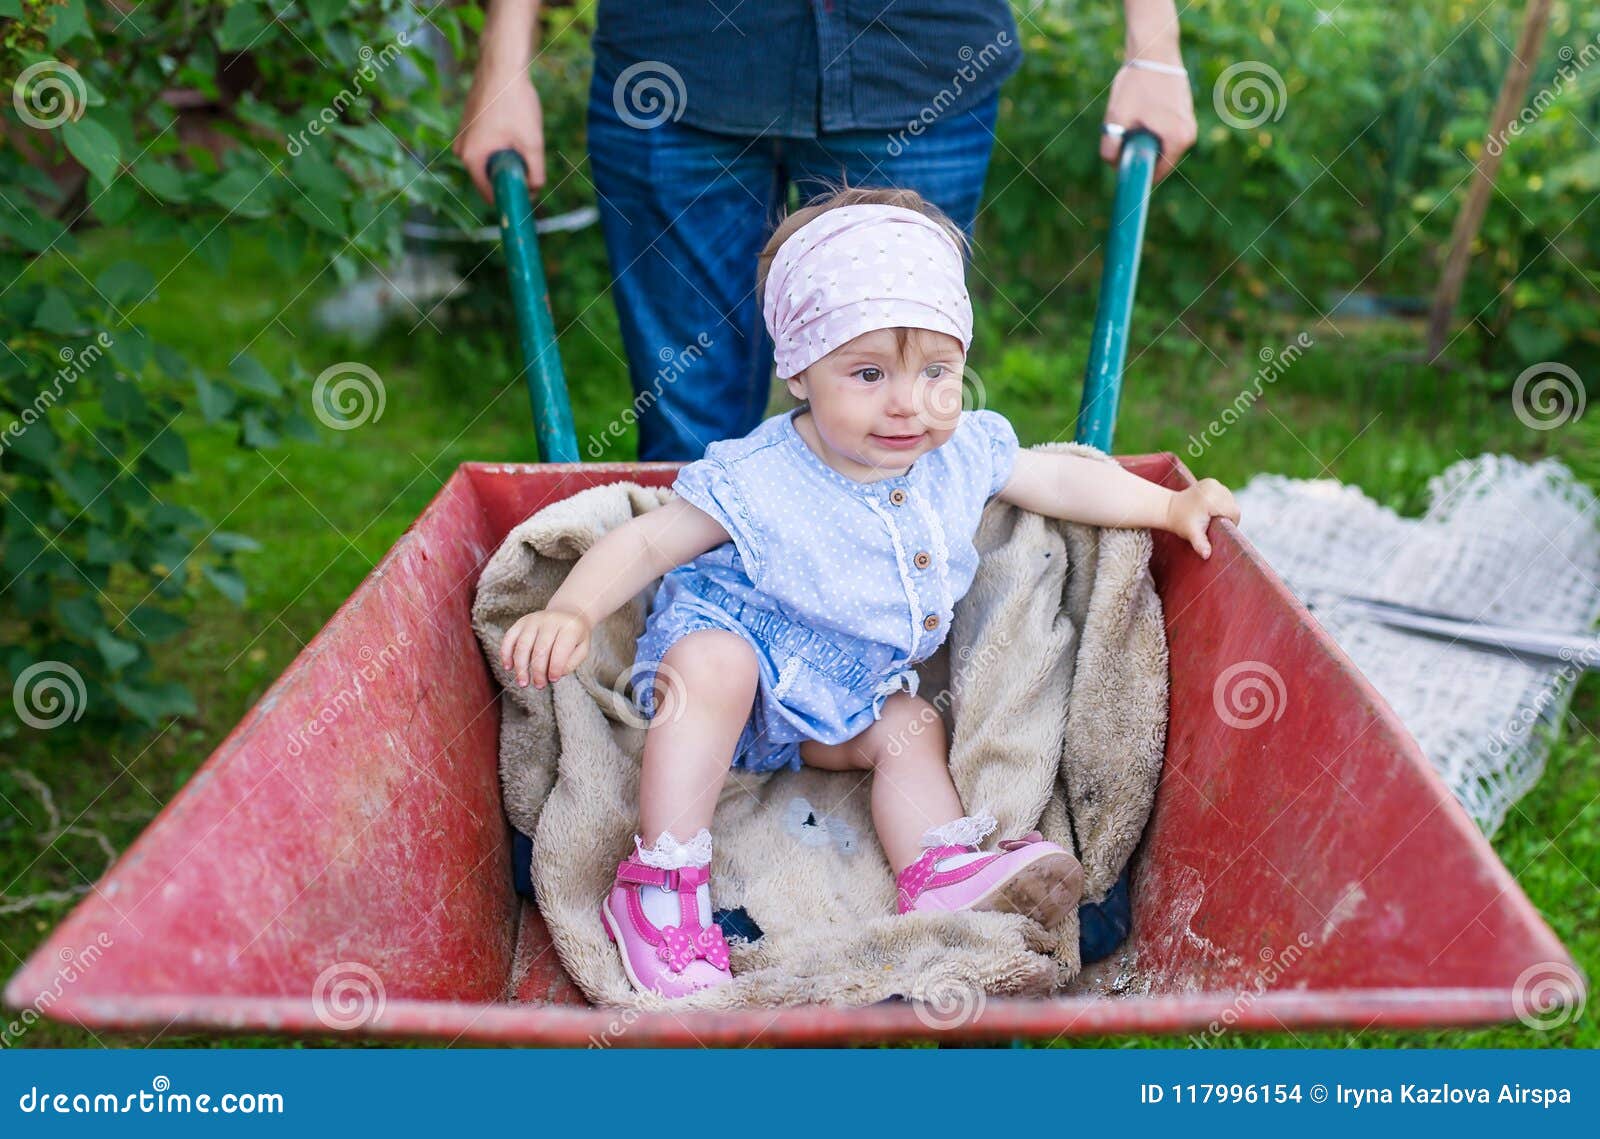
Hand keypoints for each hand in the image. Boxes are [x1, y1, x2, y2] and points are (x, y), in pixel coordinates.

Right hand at [453, 66, 544, 202]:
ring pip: (490, 161)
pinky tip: (513, 127)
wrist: (501, 65)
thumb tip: (535, 190)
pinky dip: (501, 145)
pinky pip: (486, 147)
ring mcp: (462, 137)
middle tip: (530, 161)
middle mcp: (461, 150)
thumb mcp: (532, 143)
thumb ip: (535, 172)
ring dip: (508, 158)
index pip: (490, 195)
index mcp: (471, 159)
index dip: (511, 198)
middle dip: (511, 175)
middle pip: (490, 178)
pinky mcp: (468, 126)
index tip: (529, 195)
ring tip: (521, 138)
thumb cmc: (514, 102)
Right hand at [500, 608, 591, 688]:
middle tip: (539, 686)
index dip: (555, 667)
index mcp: (570, 627)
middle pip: (540, 649)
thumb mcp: (582, 649)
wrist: (567, 613)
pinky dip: (506, 654)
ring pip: (522, 645)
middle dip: (538, 671)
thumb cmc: (574, 637)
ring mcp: (534, 619)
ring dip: (521, 667)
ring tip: (523, 683)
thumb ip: (571, 663)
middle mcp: (550, 620)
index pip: (560, 650)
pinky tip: (508, 667)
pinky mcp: (521, 622)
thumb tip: (552, 675)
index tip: (553, 680)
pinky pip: (509, 638)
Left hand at [1101, 62, 1197, 183]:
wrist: (1154, 50)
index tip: (1121, 166)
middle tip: (1123, 134)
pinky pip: (1164, 133)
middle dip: (1137, 153)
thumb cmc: (1136, 83)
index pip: (1155, 174)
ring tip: (1134, 117)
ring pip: (1159, 145)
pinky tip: (1142, 110)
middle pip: (1157, 160)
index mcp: (1178, 141)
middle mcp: (1189, 135)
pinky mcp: (1185, 114)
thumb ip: (1110, 147)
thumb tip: (1113, 165)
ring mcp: (1189, 124)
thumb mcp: (1116, 118)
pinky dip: (1150, 129)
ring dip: (1142, 140)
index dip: (1135, 173)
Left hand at [1165, 478, 1239, 558]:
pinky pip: (1224, 494)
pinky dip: (1220, 501)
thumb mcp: (1192, 533)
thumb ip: (1201, 543)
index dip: (1230, 522)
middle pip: (1233, 506)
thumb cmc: (1181, 523)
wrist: (1169, 509)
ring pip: (1230, 499)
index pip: (1234, 512)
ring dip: (1224, 508)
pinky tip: (1208, 507)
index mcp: (1211, 499)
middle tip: (1211, 522)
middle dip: (1226, 516)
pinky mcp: (1211, 482)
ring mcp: (1213, 483)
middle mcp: (1214, 488)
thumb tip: (1206, 555)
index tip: (1217, 526)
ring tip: (1209, 514)